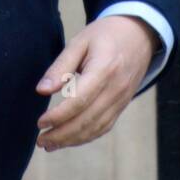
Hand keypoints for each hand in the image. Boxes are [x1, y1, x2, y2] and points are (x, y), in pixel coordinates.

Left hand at [34, 15, 159, 150]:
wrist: (139, 35)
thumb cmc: (105, 35)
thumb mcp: (80, 42)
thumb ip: (61, 66)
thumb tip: (41, 90)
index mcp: (104, 69)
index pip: (79, 100)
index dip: (58, 115)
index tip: (40, 122)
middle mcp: (116, 89)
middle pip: (87, 120)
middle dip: (62, 135)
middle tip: (40, 140)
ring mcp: (122, 99)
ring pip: (96, 128)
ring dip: (72, 140)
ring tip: (49, 144)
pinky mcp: (122, 105)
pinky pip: (105, 126)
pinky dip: (86, 136)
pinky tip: (69, 139)